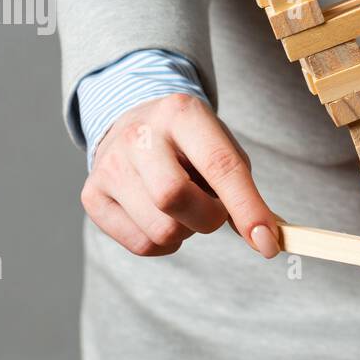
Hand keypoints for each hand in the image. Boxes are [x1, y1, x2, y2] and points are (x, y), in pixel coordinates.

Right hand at [80, 93, 278, 258]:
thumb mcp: (222, 148)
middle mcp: (139, 135)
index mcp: (182, 114)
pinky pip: (141, 245)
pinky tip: (161, 217)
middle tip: (212, 208)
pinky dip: (164, 244)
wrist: (134, 123)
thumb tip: (264, 240)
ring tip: (182, 206)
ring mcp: (109, 165)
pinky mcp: (92, 195)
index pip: (220, 165)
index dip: (247, 208)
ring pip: (160, 231)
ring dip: (186, 231)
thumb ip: (244, 190)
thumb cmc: (189, 143)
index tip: (267, 243)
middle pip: (175, 197)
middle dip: (208, 218)